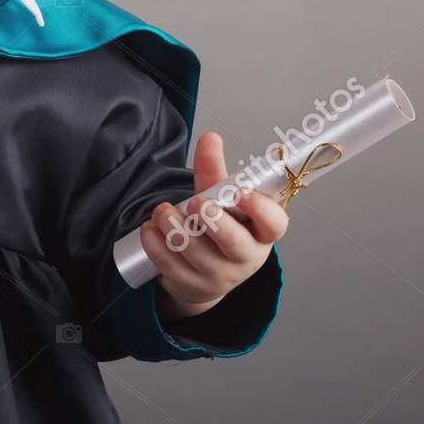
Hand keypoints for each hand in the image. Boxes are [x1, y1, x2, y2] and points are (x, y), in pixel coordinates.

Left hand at [138, 131, 288, 321]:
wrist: (204, 272)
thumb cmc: (218, 228)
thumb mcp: (221, 200)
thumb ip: (214, 172)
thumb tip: (210, 138)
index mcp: (261, 233)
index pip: (274, 223)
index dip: (259, 208)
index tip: (239, 192)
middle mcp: (245, 258)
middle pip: (234, 242)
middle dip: (212, 219)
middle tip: (195, 202)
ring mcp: (218, 276)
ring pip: (196, 252)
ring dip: (174, 226)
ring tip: (162, 211)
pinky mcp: (191, 285)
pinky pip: (170, 265)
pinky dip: (156, 244)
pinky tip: (149, 229)